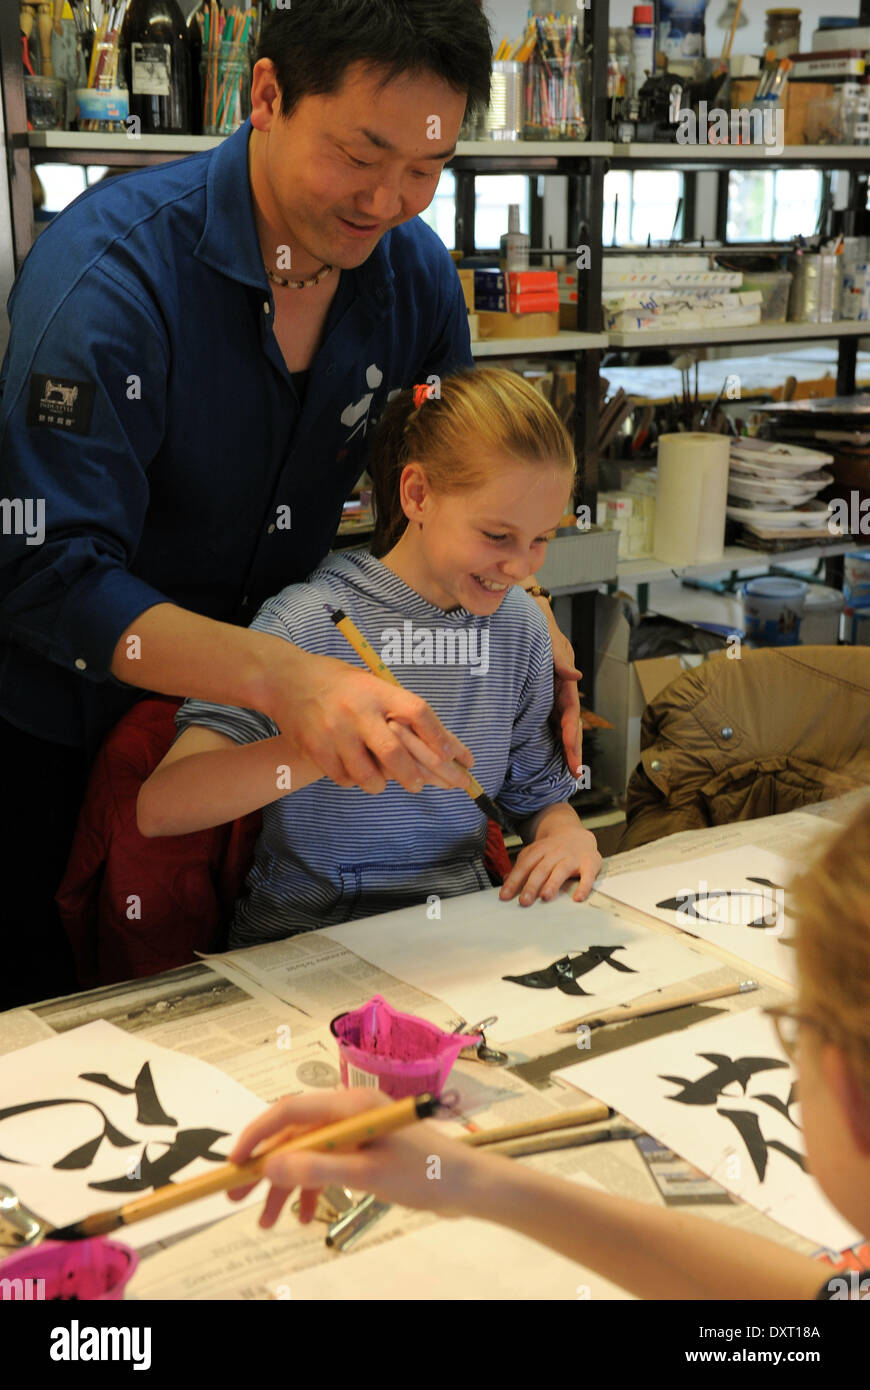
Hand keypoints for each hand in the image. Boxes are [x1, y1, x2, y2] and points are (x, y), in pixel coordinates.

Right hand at [226, 1088, 481, 1227]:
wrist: (466, 1184)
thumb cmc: (423, 1174)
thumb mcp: (367, 1175)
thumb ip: (317, 1170)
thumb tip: (270, 1167)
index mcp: (349, 1106)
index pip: (289, 1111)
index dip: (257, 1135)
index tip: (234, 1164)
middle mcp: (349, 1111)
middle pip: (294, 1134)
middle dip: (265, 1166)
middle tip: (237, 1196)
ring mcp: (356, 1129)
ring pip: (307, 1153)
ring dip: (286, 1185)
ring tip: (269, 1222)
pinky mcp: (365, 1148)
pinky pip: (327, 1163)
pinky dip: (312, 1187)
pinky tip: (303, 1215)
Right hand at [266, 648, 473, 794]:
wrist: (285, 680)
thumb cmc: (338, 684)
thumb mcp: (370, 683)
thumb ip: (396, 710)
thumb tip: (438, 744)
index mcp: (377, 690)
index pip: (418, 712)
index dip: (440, 737)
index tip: (456, 756)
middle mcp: (357, 710)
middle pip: (394, 753)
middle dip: (412, 776)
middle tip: (418, 785)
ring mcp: (335, 731)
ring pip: (367, 775)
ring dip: (380, 784)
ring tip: (382, 783)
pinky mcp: (315, 748)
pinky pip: (343, 777)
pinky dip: (353, 781)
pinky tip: (354, 773)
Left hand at [500, 824, 601, 904]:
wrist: (576, 834)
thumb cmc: (553, 849)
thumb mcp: (535, 853)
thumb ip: (522, 867)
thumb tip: (505, 881)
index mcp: (539, 851)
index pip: (524, 865)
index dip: (514, 880)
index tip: (504, 896)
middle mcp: (555, 853)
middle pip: (541, 869)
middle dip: (531, 885)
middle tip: (524, 901)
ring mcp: (572, 857)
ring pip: (561, 870)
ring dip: (553, 884)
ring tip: (545, 897)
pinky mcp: (589, 863)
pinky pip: (587, 876)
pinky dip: (584, 887)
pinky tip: (578, 898)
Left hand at [524, 590, 582, 776]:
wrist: (522, 609)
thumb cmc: (537, 619)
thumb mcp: (549, 634)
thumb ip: (559, 656)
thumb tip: (575, 677)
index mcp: (565, 675)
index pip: (570, 711)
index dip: (571, 733)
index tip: (571, 752)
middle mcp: (560, 685)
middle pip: (569, 722)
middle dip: (573, 748)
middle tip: (574, 773)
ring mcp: (550, 689)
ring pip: (561, 722)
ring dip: (566, 745)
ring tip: (569, 769)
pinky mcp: (540, 690)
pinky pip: (549, 715)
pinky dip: (554, 733)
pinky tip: (553, 749)